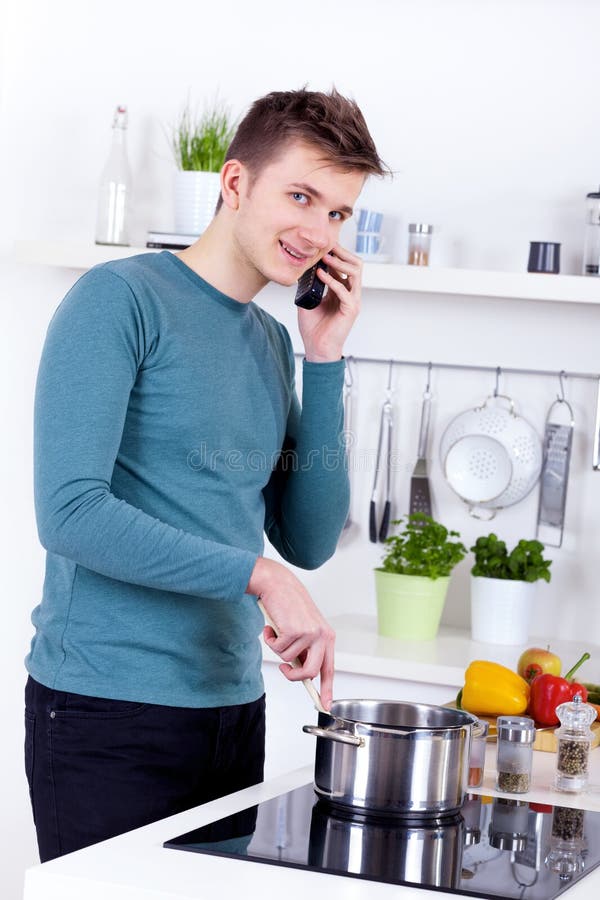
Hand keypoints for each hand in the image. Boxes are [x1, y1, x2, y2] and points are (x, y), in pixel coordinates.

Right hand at [247, 557, 334, 709]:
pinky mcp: (294, 631)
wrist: (278, 583)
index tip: (325, 705)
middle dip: (293, 676)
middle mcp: (322, 636)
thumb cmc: (289, 605)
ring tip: (277, 631)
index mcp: (327, 636)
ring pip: (288, 660)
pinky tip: (272, 626)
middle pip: (309, 672)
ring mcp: (309, 634)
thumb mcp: (303, 628)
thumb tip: (300, 673)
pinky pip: (277, 649)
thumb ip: (305, 649)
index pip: (329, 668)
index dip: (327, 689)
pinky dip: (270, 640)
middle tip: (284, 669)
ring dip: (277, 648)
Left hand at [298, 243, 361, 362]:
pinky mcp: (351, 310)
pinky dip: (333, 281)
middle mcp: (350, 293)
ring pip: (355, 273)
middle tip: (328, 246)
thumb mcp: (308, 300)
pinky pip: (345, 291)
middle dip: (342, 253)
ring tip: (325, 258)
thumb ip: (308, 285)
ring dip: (339, 263)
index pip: (344, 265)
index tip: (323, 244)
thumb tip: (301, 268)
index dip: (336, 253)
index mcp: (341, 290)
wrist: (317, 348)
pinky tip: (321, 275)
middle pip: (356, 264)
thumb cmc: (313, 328)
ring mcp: (353, 301)